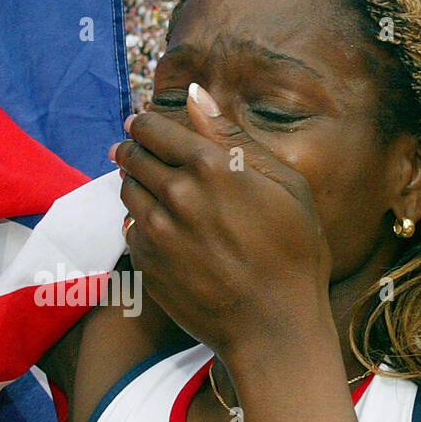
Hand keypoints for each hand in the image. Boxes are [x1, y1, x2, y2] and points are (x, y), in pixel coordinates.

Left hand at [113, 83, 332, 359]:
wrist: (274, 327)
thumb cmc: (294, 254)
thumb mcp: (285, 185)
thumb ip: (233, 137)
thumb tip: (194, 94)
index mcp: (211, 166)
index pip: (155, 128)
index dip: (145, 123)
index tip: (142, 123)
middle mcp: (176, 194)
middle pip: (132, 157)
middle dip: (132, 149)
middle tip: (135, 149)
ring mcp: (156, 232)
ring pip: (126, 192)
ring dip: (133, 183)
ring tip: (150, 185)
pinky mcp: (146, 264)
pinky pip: (130, 230)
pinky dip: (140, 222)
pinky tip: (161, 228)